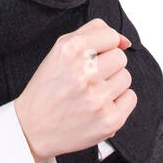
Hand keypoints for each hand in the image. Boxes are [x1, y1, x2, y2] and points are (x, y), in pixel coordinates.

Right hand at [13, 19, 134, 162]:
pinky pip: (131, 98)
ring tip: (90, 95)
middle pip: (120, 58)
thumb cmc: (48, 88)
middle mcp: (85, 73)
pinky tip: (98, 107)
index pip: (111, 36)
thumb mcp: (61, 50)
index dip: (102, 48)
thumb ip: (94, 32)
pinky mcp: (109, 120)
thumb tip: (126, 41)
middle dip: (106, 67)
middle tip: (86, 81)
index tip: (90, 59)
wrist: (31, 129)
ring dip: (111, 85)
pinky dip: (118, 103)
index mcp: (71, 50)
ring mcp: (98, 98)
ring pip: (126, 77)